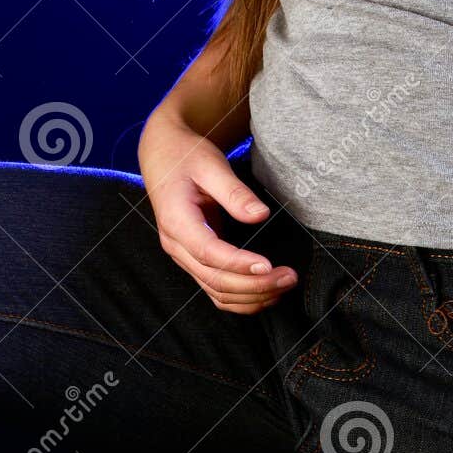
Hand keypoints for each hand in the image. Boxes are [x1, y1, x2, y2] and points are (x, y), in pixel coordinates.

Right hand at [137, 106, 298, 313]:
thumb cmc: (186, 156)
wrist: (163, 155)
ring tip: (283, 286)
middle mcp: (177, 245)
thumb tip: (260, 214)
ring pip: (215, 291)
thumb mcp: (210, 165)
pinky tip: (264, 292)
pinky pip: (214, 288)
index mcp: (177, 221)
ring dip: (250, 296)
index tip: (268, 266)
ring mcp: (183, 255)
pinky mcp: (193, 257)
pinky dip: (240, 297)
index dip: (239, 264)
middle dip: (254, 284)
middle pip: (215, 279)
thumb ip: (234, 192)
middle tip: (289, 277)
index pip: (209, 252)